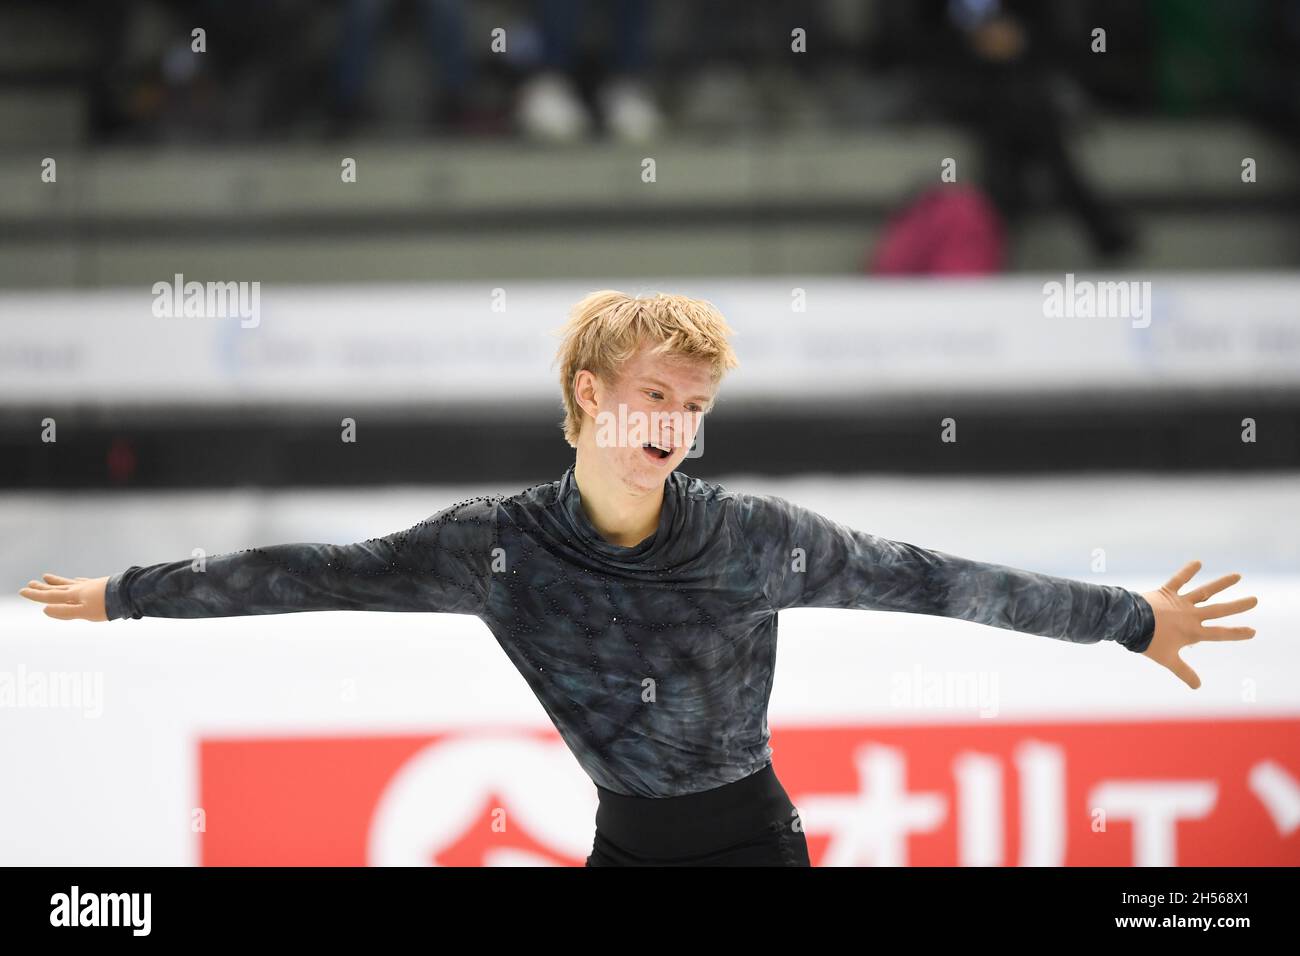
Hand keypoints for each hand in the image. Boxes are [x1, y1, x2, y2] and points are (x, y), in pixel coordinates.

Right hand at [17, 573, 109, 621]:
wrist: (130, 593)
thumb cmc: (108, 605)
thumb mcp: (84, 612)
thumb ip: (65, 611)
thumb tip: (45, 609)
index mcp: (73, 596)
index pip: (50, 596)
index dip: (36, 595)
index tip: (23, 591)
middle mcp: (79, 588)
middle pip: (57, 588)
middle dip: (42, 587)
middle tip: (30, 583)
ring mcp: (89, 585)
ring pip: (68, 583)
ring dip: (56, 581)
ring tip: (46, 576)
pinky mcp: (99, 584)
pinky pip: (82, 582)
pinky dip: (75, 581)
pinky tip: (76, 579)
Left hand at [1139, 561, 1256, 689]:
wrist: (1129, 624)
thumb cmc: (1148, 642)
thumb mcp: (1167, 659)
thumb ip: (1184, 672)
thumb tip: (1198, 687)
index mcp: (1193, 632)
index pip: (1220, 634)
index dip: (1237, 633)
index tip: (1253, 631)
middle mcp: (1191, 616)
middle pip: (1219, 610)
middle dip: (1238, 606)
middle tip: (1255, 599)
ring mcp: (1180, 603)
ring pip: (1205, 592)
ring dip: (1221, 583)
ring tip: (1237, 575)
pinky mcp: (1167, 592)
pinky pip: (1179, 580)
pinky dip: (1187, 571)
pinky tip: (1198, 562)